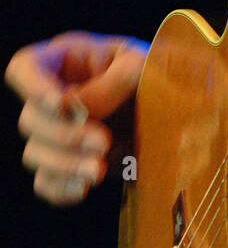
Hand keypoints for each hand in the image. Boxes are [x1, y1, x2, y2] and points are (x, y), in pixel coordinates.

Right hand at [4, 31, 148, 204]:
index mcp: (69, 59)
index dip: (31, 86)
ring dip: (64, 164)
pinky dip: (61, 188)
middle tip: (104, 141)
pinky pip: (45, 182)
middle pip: (29, 118)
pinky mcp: (69, 163)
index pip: (25, 67)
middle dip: (64, 134)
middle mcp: (56, 94)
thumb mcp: (143, 67)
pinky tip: (85, 187)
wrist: (183, 115)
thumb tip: (71, 107)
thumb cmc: (163, 76)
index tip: (59, 105)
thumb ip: (111, 82)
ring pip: (34, 153)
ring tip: (101, 169)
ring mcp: (60, 131)